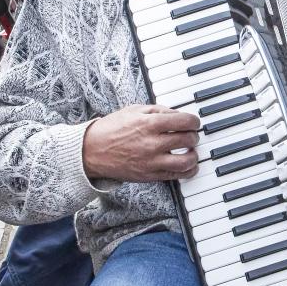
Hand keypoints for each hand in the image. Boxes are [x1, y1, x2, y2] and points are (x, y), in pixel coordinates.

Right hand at [82, 105, 199, 181]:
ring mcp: (151, 161)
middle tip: (191, 135)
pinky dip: (188, 170)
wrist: (92, 151)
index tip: (194, 122)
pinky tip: (189, 165)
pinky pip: (177, 175)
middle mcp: (152, 143)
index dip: (194, 121)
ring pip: (187, 161)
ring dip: (194, 155)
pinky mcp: (150, 175)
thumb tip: (178, 114)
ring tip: (191, 151)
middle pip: (188, 139)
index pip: (184, 121)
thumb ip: (158, 110)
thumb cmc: (112, 129)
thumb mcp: (134, 110)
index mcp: (149, 124)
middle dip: (194, 136)